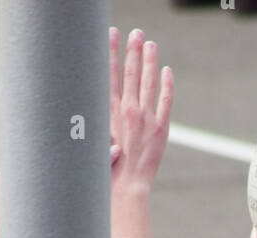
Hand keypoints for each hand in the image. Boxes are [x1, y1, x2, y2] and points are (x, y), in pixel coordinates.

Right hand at [109, 28, 172, 191]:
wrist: (127, 186)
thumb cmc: (107, 169)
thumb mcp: (95, 139)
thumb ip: (96, 120)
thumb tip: (88, 103)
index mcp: (110, 111)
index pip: (109, 73)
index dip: (110, 51)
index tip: (110, 34)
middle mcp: (128, 110)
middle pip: (131, 72)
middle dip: (132, 50)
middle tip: (135, 32)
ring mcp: (146, 118)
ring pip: (149, 82)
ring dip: (150, 60)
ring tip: (150, 44)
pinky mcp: (162, 128)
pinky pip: (166, 100)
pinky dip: (167, 84)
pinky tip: (167, 71)